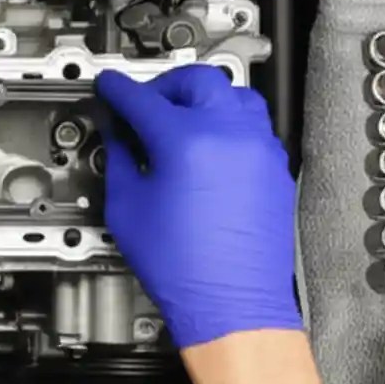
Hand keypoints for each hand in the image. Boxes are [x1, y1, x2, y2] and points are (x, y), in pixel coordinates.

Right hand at [94, 65, 300, 348]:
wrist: (232, 302)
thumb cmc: (184, 267)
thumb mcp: (128, 209)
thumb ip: (120, 161)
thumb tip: (120, 139)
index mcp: (185, 141)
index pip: (142, 99)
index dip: (118, 90)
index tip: (110, 87)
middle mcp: (228, 134)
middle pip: (195, 80)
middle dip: (164, 86)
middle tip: (144, 103)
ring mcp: (258, 148)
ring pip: (233, 94)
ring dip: (202, 97)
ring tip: (181, 117)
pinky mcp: (274, 166)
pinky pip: (251, 124)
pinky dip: (227, 122)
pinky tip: (208, 143)